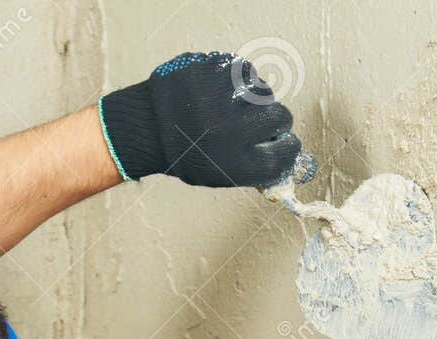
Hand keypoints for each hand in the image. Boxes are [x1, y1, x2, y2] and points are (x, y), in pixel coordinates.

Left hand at [99, 50, 302, 188]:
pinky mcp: (221, 68)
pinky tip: (221, 93)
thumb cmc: (187, 153)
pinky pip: (246, 73)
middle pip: (280, 118)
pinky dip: (239, 83)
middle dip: (273, 121)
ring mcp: (231, 94)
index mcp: (240, 162)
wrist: (149, 125)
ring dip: (255, 100)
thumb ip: (256, 166)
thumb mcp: (221, 173)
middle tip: (254, 124)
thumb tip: (288, 154)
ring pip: (265, 92)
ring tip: (230, 108)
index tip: (281, 144)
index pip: (286, 152)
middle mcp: (239, 128)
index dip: (286, 147)